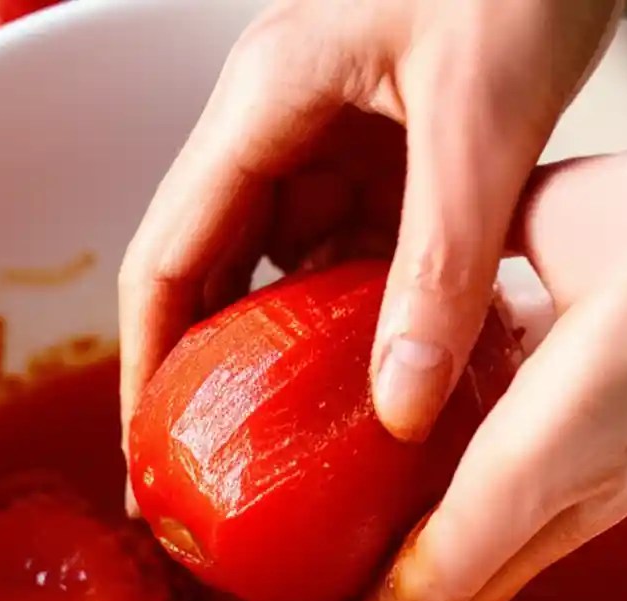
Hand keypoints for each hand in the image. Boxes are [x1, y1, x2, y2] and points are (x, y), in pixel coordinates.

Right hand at [119, 0, 625, 511]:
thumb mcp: (479, 125)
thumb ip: (440, 264)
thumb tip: (402, 400)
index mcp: (266, 104)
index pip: (167, 255)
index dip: (147, 363)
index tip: (147, 450)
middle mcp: (281, 122)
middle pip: (215, 268)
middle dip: (215, 370)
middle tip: (223, 471)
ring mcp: (335, 134)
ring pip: (288, 263)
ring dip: (296, 345)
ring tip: (303, 442)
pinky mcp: (390, 147)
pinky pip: (354, 245)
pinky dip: (364, 309)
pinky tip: (388, 366)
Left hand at [361, 93, 626, 600]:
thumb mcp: (572, 213)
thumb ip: (494, 235)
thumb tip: (461, 233)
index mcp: (557, 436)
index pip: (458, 552)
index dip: (405, 596)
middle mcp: (604, 473)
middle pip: (500, 566)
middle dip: (434, 592)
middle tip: (380, 596)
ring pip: (545, 540)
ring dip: (484, 552)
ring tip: (427, 544)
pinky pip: (585, 501)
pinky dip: (530, 508)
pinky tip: (512, 458)